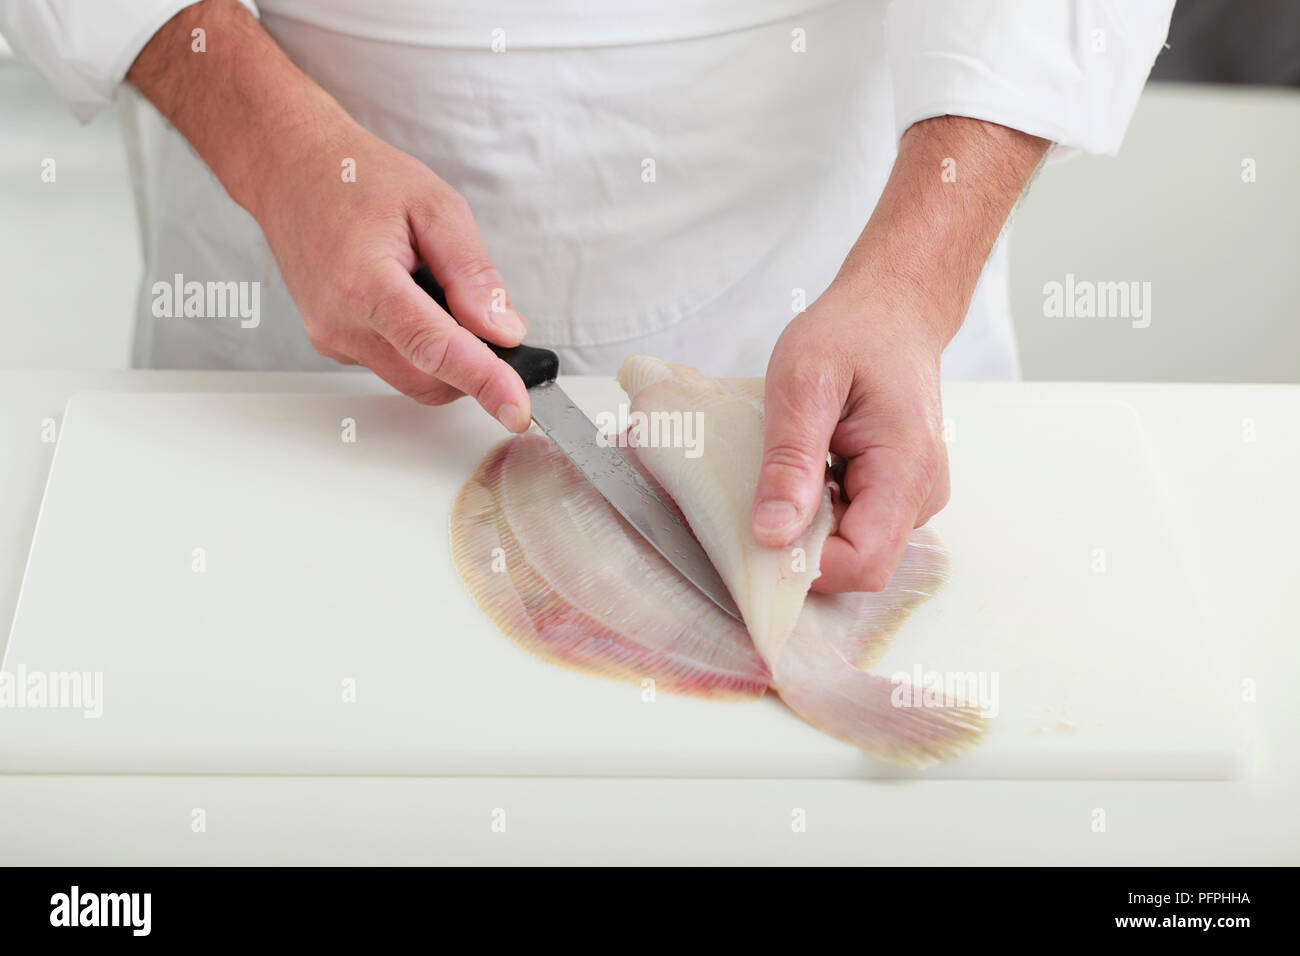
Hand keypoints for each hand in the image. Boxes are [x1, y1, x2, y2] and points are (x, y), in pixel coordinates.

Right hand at [255, 118, 531, 429]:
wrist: (290, 170)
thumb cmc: (355, 178)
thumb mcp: (435, 207)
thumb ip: (473, 273)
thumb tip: (505, 331)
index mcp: (364, 282)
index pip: (435, 350)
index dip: (485, 383)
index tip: (517, 409)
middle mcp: (340, 321)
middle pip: (429, 378)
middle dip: (472, 364)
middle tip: (491, 319)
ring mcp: (331, 338)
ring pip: (413, 378)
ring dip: (445, 353)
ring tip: (437, 289)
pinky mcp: (332, 343)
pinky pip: (392, 363)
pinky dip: (419, 345)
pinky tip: (410, 296)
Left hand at [752, 278, 949, 592]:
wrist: (893, 309)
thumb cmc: (852, 333)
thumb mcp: (803, 384)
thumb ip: (790, 461)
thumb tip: (771, 535)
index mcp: (906, 471)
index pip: (862, 563)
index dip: (807, 565)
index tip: (759, 533)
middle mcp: (921, 496)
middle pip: (857, 564)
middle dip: (803, 545)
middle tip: (765, 490)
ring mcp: (912, 499)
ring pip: (851, 549)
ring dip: (809, 526)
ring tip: (791, 468)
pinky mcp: (897, 495)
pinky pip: (853, 527)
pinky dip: (819, 511)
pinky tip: (806, 470)